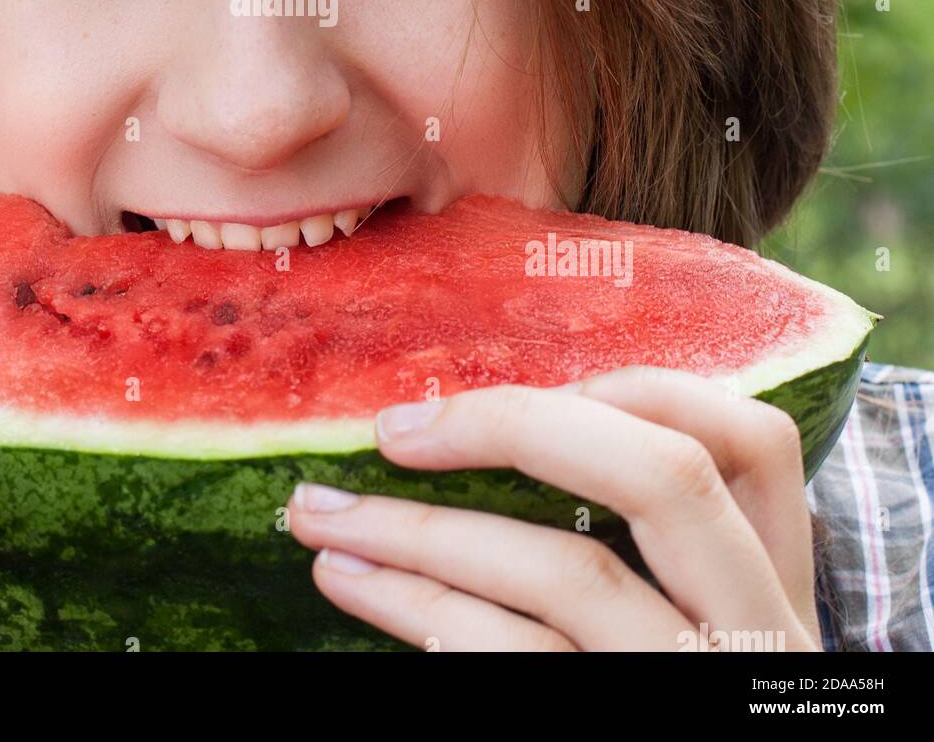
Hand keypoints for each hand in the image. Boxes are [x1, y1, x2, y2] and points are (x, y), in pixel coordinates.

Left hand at [287, 367, 822, 650]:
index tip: (533, 385)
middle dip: (514, 427)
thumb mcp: (688, 625)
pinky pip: (512, 658)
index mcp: (771, 586)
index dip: (642, 391)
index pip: (752, 444)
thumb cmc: (648, 677)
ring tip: (321, 516)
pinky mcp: (611, 726)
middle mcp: (754, 635)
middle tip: (393, 430)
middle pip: (663, 479)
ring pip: (565, 574)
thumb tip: (487, 434)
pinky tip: (356, 582)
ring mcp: (688, 685)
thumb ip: (645, 548)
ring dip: (420, 530)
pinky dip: (421, 605)